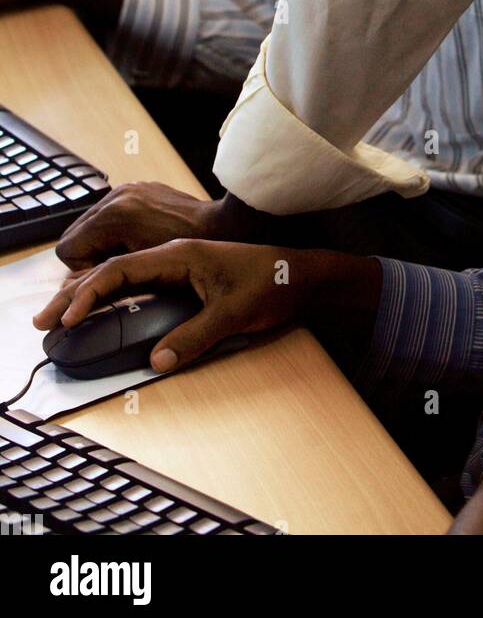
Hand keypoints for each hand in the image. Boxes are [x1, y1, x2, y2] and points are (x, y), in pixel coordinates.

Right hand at [34, 239, 311, 371]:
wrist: (302, 273)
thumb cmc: (272, 282)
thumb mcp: (234, 314)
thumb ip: (194, 337)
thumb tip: (156, 362)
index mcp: (179, 255)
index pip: (121, 269)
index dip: (89, 293)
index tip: (67, 316)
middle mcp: (174, 256)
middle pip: (113, 271)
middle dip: (76, 294)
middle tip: (44, 320)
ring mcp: (179, 266)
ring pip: (124, 277)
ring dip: (91, 294)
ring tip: (61, 315)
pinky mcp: (187, 277)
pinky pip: (140, 284)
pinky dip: (113, 296)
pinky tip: (100, 309)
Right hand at [55, 181, 221, 269]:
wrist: (226, 226)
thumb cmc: (193, 254)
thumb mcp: (146, 271)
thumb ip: (108, 280)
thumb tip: (79, 290)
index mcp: (115, 216)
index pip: (68, 248)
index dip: (81, 272)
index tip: (104, 282)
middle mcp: (117, 197)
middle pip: (76, 234)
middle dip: (88, 258)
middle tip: (114, 274)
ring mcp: (129, 190)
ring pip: (92, 223)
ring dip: (101, 244)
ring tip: (127, 260)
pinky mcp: (140, 189)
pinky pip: (111, 212)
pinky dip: (115, 230)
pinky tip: (137, 243)